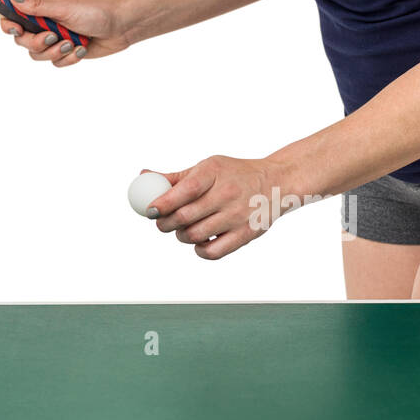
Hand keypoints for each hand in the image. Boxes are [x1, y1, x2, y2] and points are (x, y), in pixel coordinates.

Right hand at [0, 0, 132, 66]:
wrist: (120, 27)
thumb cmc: (96, 11)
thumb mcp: (65, 6)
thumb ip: (38, 6)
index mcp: (42, 7)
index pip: (14, 16)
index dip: (11, 26)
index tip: (18, 30)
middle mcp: (45, 22)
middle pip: (23, 41)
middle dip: (37, 43)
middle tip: (53, 37)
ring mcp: (55, 38)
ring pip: (38, 55)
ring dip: (55, 52)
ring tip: (71, 42)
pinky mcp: (66, 51)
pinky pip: (56, 63)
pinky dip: (69, 58)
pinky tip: (81, 47)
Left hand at [150, 156, 298, 259]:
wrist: (276, 183)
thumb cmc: (234, 175)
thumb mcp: (208, 168)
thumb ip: (176, 177)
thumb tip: (143, 177)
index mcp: (213, 173)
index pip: (182, 191)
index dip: (161, 204)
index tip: (151, 211)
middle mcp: (226, 194)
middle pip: (184, 217)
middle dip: (164, 224)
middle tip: (162, 223)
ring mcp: (237, 216)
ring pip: (195, 236)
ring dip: (181, 236)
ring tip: (183, 230)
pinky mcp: (246, 234)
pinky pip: (213, 252)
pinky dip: (200, 250)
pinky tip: (200, 241)